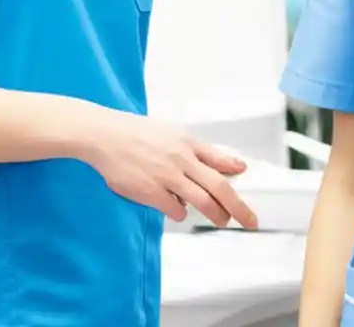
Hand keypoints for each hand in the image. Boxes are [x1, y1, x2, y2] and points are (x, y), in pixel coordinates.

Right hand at [78, 109, 257, 228]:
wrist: (105, 136)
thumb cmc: (136, 134)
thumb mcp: (172, 133)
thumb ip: (197, 150)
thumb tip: (224, 164)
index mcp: (188, 142)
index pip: (220, 159)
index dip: (236, 172)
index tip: (247, 178)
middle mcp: (182, 159)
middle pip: (218, 186)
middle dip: (237, 206)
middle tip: (248, 220)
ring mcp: (167, 176)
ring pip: (202, 201)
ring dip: (216, 214)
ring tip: (221, 220)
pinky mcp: (151, 191)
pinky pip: (175, 209)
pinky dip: (181, 212)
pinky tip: (176, 209)